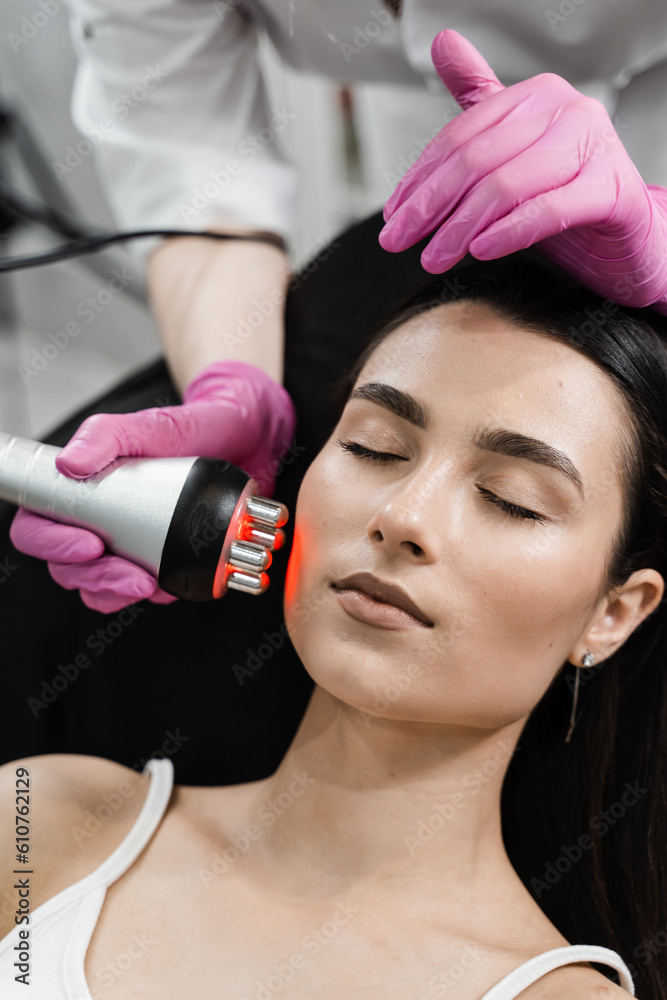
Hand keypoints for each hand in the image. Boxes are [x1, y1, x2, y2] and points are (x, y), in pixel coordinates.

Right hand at [9, 360, 296, 612]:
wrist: (254, 439)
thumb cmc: (201, 425)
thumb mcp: (157, 424)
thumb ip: (109, 435)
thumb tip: (69, 464)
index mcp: (83, 486)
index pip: (39, 522)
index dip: (51, 542)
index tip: (89, 544)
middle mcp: (99, 517)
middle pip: (66, 566)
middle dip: (95, 577)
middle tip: (132, 577)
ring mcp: (127, 542)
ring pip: (98, 586)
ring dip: (119, 592)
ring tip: (152, 584)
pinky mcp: (160, 559)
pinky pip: (141, 592)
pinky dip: (153, 595)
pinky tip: (171, 586)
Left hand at [379, 29, 666, 312]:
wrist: (631, 239)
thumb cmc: (569, 197)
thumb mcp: (517, 153)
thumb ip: (482, 104)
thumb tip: (443, 42)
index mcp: (537, 96)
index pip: (459, 137)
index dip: (418, 180)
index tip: (393, 217)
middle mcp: (566, 111)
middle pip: (476, 159)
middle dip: (429, 206)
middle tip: (398, 242)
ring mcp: (593, 147)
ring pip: (506, 185)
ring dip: (460, 228)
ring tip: (434, 258)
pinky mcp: (611, 190)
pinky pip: (549, 209)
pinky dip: (509, 232)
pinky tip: (481, 251)